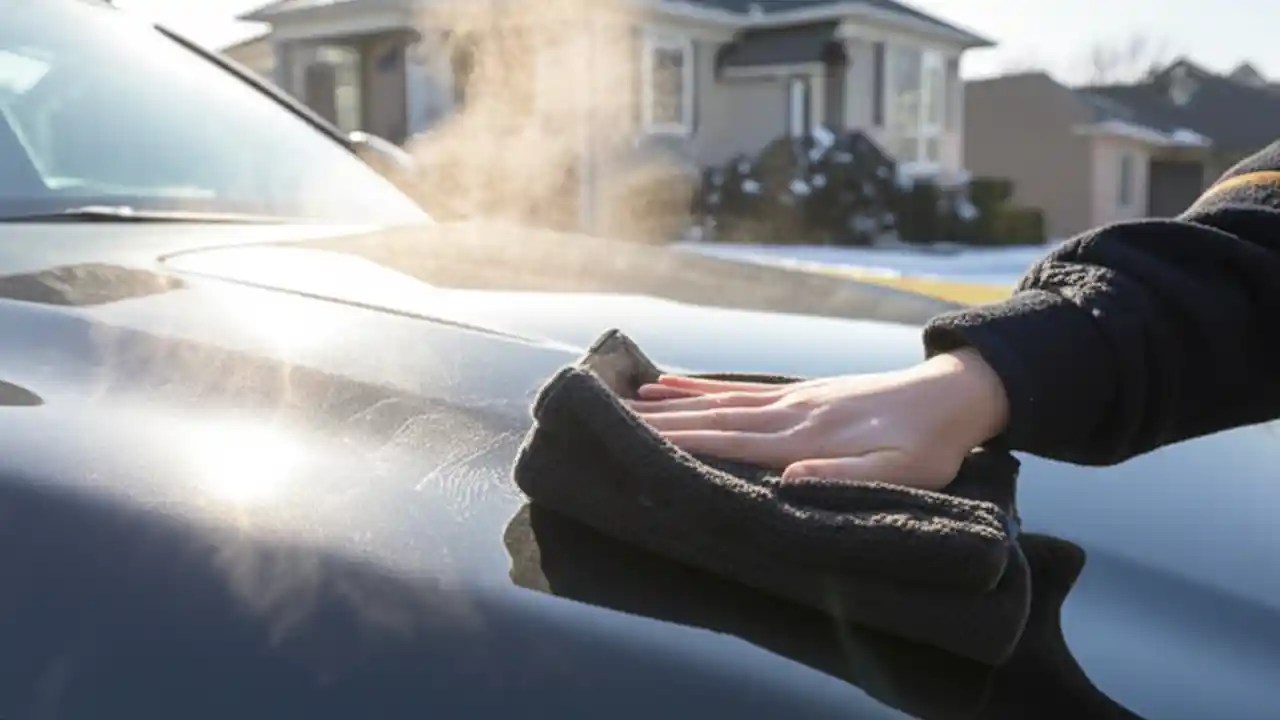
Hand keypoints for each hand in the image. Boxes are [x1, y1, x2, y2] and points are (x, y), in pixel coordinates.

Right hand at [627, 349, 1009, 489]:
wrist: (952, 394)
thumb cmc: (928, 447)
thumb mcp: (900, 474)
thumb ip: (843, 476)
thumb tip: (787, 480)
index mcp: (806, 440)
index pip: (731, 443)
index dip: (682, 445)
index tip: (636, 445)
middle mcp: (789, 415)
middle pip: (713, 419)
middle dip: (660, 424)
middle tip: (609, 422)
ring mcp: (791, 400)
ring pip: (718, 402)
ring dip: (671, 405)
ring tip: (627, 403)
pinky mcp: (799, 393)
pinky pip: (740, 389)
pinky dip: (702, 386)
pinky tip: (674, 383)